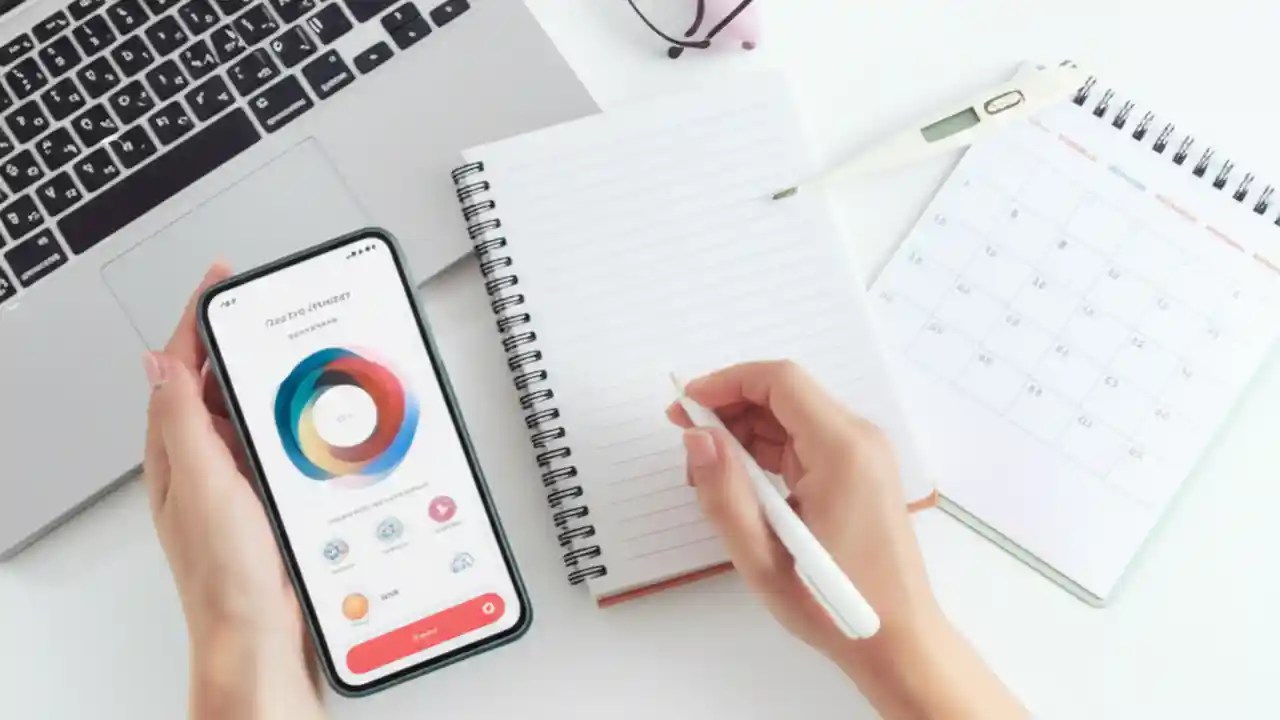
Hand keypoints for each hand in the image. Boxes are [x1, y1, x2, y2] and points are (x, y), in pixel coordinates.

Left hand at [143, 266, 324, 719]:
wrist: (261, 632)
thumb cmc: (227, 573)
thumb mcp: (203, 484)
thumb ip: (183, 420)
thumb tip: (159, 361)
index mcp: (176, 450)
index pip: (179, 366)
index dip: (198, 318)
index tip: (220, 280)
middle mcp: (200, 460)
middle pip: (212, 380)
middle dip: (234, 337)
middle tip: (262, 302)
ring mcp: (232, 477)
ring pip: (245, 409)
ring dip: (264, 377)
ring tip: (289, 347)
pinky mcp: (264, 494)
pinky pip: (272, 439)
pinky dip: (288, 416)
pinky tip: (308, 412)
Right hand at [667, 361, 1023, 719]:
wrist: (899, 642)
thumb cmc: (835, 607)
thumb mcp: (762, 557)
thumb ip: (724, 492)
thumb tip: (697, 437)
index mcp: (843, 451)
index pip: (781, 381)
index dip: (727, 382)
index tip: (686, 405)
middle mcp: (860, 442)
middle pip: (786, 394)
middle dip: (730, 407)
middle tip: (687, 439)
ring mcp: (864, 457)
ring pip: (793, 417)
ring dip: (745, 431)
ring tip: (708, 473)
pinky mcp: (860, 475)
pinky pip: (806, 443)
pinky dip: (767, 450)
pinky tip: (740, 483)